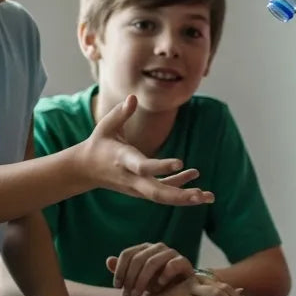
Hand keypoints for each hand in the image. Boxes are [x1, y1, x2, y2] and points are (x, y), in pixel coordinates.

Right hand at [78, 95, 213, 205]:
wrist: (85, 170)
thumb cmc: (99, 143)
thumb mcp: (106, 126)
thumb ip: (120, 113)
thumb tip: (133, 97)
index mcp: (123, 161)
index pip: (143, 167)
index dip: (161, 166)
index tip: (180, 162)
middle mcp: (132, 179)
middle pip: (157, 192)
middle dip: (179, 195)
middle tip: (201, 195)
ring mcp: (137, 188)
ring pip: (163, 197)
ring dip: (186, 198)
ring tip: (209, 197)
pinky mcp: (141, 191)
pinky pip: (163, 191)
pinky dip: (180, 188)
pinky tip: (197, 182)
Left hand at [106, 242, 194, 295]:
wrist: (179, 290)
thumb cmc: (155, 283)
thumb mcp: (137, 279)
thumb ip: (123, 270)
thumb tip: (108, 260)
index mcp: (144, 248)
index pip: (127, 254)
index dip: (119, 270)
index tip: (117, 287)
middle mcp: (157, 247)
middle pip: (137, 259)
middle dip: (130, 279)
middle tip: (127, 295)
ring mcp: (171, 253)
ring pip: (152, 262)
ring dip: (142, 281)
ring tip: (138, 295)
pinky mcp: (184, 262)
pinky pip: (172, 265)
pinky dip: (163, 276)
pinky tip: (158, 288)